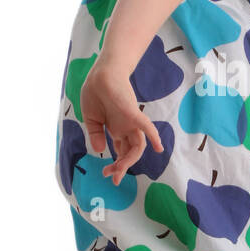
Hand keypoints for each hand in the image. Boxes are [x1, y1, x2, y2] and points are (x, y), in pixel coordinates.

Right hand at [80, 58, 162, 185]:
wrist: (100, 73)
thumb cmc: (96, 92)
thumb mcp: (91, 118)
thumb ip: (96, 134)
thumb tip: (100, 150)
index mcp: (117, 130)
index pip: (121, 151)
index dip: (116, 165)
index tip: (107, 174)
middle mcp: (126, 128)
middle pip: (130, 153)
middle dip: (121, 167)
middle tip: (112, 177)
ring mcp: (131, 121)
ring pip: (137, 146)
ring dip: (129, 160)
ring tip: (117, 170)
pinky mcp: (133, 113)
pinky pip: (145, 126)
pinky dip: (153, 136)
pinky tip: (158, 147)